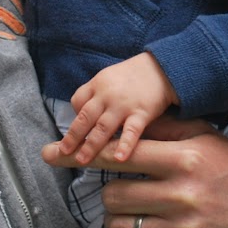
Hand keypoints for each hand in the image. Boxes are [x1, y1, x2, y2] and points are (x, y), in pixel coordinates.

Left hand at [44, 116, 227, 227]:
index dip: (83, 154)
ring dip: (113, 225)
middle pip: (113, 195)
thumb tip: (120, 122)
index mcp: (186, 158)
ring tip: (126, 220)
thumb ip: (165, 130)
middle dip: (110, 195)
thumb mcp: (206, 140)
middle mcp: (184, 194)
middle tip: (122, 196)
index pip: (120, 155)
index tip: (51, 153)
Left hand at [58, 52, 175, 164]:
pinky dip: (124, 145)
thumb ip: (97, 93)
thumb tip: (84, 114)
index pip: (77, 101)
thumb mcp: (110, 76)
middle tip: (63, 152)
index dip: (73, 116)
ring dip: (91, 145)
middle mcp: (106, 95)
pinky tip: (119, 158)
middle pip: (85, 118)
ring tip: (82, 160)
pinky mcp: (141, 113)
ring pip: (102, 127)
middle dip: (73, 136)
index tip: (74, 131)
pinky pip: (131, 132)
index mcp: (97, 84)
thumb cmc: (135, 75)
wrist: (163, 67)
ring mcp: (123, 105)